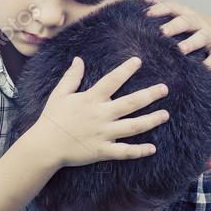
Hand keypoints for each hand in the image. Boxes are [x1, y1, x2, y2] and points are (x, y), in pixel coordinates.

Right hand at [30, 56, 170, 167]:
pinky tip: (152, 148)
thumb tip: (78, 59)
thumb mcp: (59, 94)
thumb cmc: (51, 119)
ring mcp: (103, 134)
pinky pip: (124, 151)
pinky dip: (139, 151)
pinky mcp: (102, 151)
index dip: (125, 70)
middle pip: (131, 103)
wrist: (44, 146)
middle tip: (165, 88)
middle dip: (150, 95)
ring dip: (151, 120)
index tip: (138, 61)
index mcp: (90, 99)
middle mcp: (101, 115)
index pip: (112, 81)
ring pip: (133, 126)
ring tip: (165, 115)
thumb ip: (71, 77)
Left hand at [143, 0, 210, 69]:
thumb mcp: (176, 14)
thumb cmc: (188, 25)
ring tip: (181, 50)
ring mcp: (208, 34)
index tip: (146, 14)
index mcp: (184, 13)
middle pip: (185, 22)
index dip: (160, 9)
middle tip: (162, 32)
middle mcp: (197, 22)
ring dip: (191, 43)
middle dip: (174, 26)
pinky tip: (205, 67)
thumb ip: (160, 8)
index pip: (171, 7)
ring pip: (201, 37)